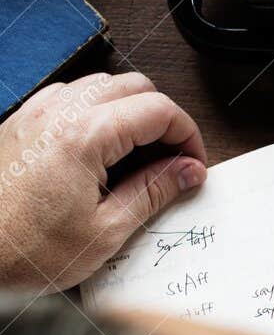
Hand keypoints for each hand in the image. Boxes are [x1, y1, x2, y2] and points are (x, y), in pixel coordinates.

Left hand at [0, 73, 206, 292]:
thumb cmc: (24, 249)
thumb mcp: (105, 231)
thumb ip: (153, 192)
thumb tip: (188, 171)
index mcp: (84, 137)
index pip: (158, 110)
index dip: (188, 134)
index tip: (192, 162)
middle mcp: (57, 114)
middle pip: (134, 85)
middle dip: (163, 117)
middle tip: (172, 157)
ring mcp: (34, 114)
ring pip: (101, 84)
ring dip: (129, 109)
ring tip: (138, 152)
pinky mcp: (19, 123)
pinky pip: (68, 96)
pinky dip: (95, 111)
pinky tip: (99, 147)